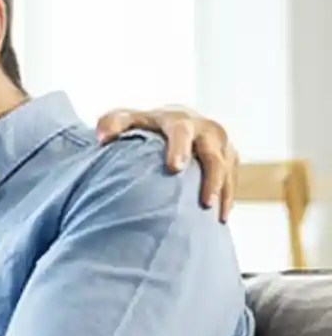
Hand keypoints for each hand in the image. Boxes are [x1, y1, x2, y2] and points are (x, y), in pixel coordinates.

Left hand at [95, 105, 238, 221]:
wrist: (167, 124)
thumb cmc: (141, 126)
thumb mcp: (124, 120)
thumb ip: (111, 124)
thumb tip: (102, 138)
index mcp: (176, 118)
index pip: (181, 129)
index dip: (180, 147)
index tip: (174, 168)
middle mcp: (203, 127)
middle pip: (213, 153)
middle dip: (211, 177)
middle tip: (204, 202)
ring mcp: (220, 142)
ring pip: (228, 165)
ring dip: (224, 189)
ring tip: (215, 213)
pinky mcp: (229, 155)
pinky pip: (233, 175)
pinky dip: (229, 195)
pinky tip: (221, 216)